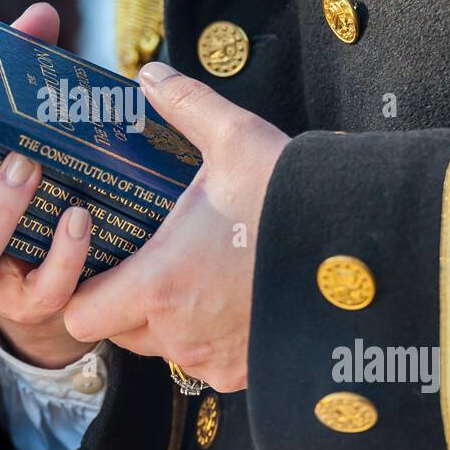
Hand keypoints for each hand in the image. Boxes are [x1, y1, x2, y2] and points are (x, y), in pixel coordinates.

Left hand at [62, 62, 289, 391]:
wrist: (369, 249)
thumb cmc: (294, 197)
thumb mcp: (236, 139)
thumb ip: (184, 105)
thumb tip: (150, 76)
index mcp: (159, 283)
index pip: (80, 314)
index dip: (82, 289)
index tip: (100, 260)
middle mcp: (180, 333)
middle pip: (117, 333)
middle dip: (122, 302)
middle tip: (147, 259)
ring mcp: (215, 358)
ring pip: (161, 350)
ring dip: (164, 321)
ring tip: (191, 275)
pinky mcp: (247, 373)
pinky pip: (205, 362)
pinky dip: (207, 337)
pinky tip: (228, 296)